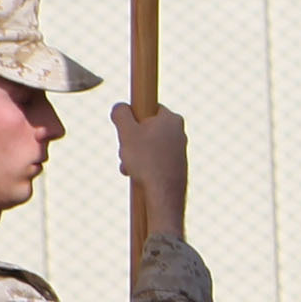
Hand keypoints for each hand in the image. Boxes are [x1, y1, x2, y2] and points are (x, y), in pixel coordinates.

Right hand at [113, 102, 189, 240]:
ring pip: (148, 146)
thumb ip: (121, 113)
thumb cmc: (146, 160)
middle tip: (125, 152)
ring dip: (134, 156)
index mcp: (172, 118)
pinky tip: (136, 175)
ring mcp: (180, 150)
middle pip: (146, 129)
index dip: (133, 118)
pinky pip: (155, 160)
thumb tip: (120, 107)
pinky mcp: (177, 165)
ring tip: (128, 167)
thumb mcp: (127, 132)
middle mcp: (180, 132)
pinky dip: (143, 166)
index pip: (148, 108)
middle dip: (131, 141)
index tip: (127, 130)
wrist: (164, 194)